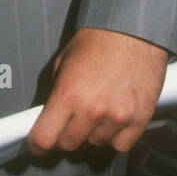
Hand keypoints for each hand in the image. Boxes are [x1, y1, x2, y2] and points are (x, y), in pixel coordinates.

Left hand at [27, 27, 168, 155]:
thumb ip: (55, 92)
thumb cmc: (99, 40)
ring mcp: (117, 117)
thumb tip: (46, 115)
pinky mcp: (139, 120)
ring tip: (98, 107)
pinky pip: (120, 145)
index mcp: (68, 94)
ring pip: (95, 144)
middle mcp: (92, 110)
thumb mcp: (63, 61)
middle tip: (70, 118)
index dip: (37, 144)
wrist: (134, 29)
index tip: (37, 145)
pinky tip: (114, 116)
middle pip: (68, 145)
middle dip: (64, 134)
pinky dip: (115, 136)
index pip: (44, 138)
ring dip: (92, 132)